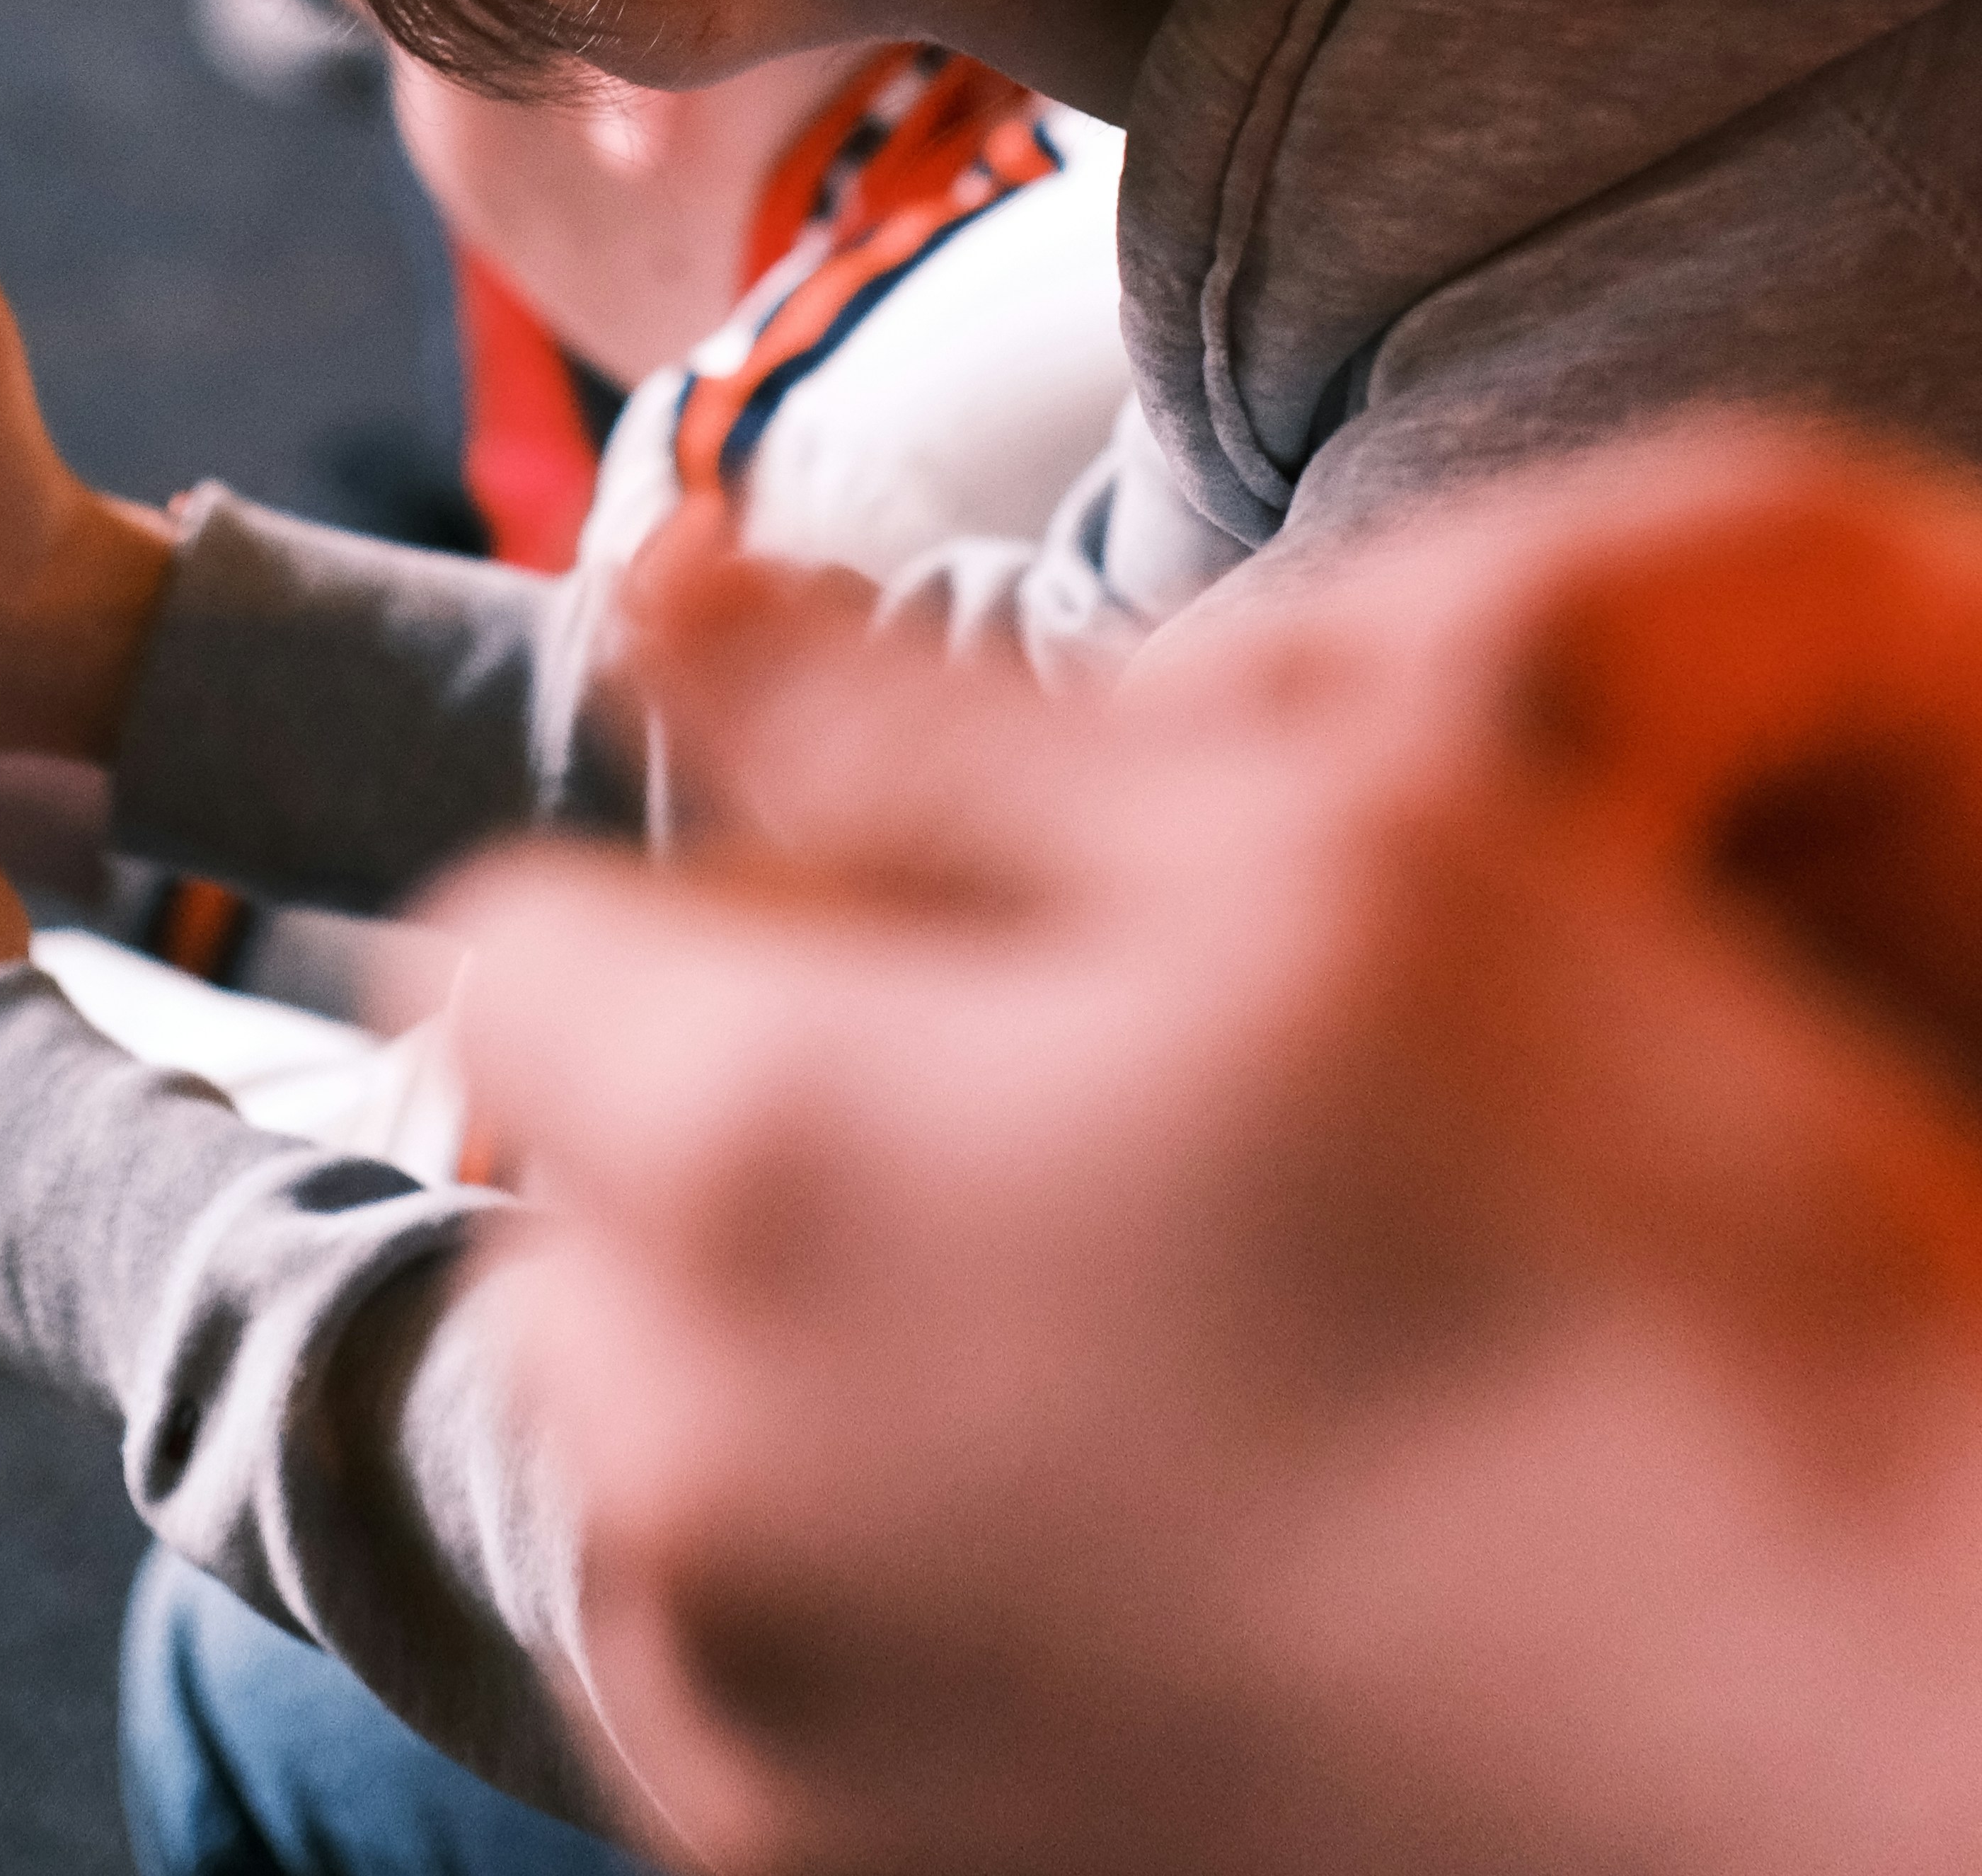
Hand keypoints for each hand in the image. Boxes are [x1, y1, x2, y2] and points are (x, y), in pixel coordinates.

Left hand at [448, 428, 1981, 1875]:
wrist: (1878, 1747)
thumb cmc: (1642, 1251)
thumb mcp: (1315, 842)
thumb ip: (913, 717)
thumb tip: (659, 586)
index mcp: (750, 1174)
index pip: (498, 957)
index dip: (692, 885)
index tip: (898, 907)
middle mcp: (688, 1497)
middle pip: (573, 1221)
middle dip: (737, 1125)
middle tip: (1065, 1110)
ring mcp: (768, 1755)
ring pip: (664, 1463)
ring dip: (810, 1362)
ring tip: (1138, 1330)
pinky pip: (766, 1678)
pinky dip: (887, 1578)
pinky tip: (1156, 1534)